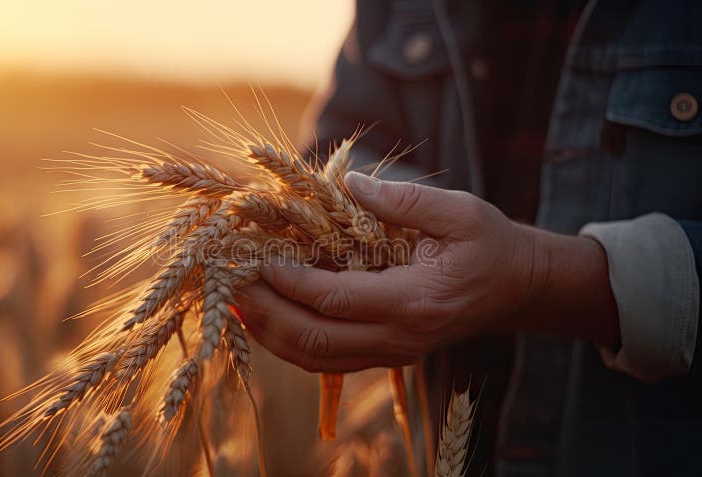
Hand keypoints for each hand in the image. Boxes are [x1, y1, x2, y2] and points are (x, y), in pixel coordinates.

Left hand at [238, 172, 618, 372]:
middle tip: (229, 285)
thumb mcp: (458, 212)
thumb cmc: (490, 245)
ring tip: (237, 304)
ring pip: (317, 358)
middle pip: (315, 338)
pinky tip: (270, 320)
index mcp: (414, 300)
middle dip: (266, 313)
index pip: (335, 298)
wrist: (517, 289)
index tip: (256, 257)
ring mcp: (392, 352)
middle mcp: (399, 337)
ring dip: (272, 334)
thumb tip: (346, 182)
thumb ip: (402, 200)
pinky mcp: (388, 354)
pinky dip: (293, 344)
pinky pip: (330, 360)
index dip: (289, 281)